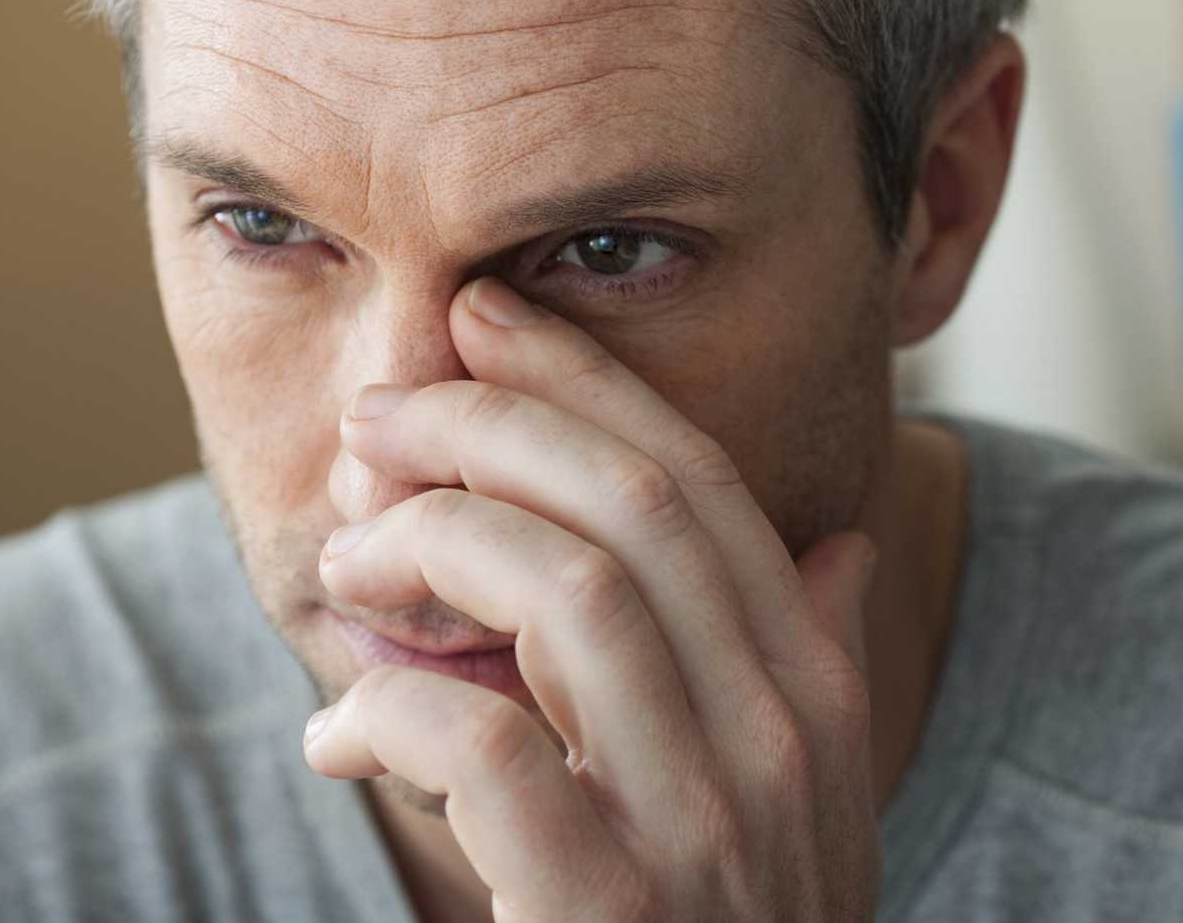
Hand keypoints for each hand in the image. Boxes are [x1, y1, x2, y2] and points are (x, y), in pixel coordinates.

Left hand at [304, 277, 882, 920]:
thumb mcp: (815, 801)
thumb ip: (822, 666)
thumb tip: (840, 546)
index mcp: (816, 692)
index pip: (702, 485)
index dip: (587, 383)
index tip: (487, 318)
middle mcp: (779, 742)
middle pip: (634, 507)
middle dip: (492, 425)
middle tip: (383, 415)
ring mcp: (702, 831)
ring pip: (563, 595)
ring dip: (430, 547)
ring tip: (349, 562)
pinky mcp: (607, 915)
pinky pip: (482, 751)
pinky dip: (389, 712)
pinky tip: (342, 736)